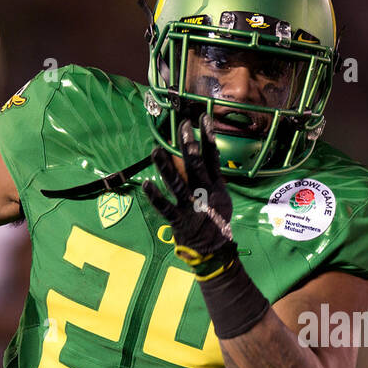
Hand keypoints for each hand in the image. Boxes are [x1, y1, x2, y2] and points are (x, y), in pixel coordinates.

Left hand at [142, 115, 236, 278]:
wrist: (215, 250)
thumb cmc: (215, 220)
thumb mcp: (222, 197)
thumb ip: (214, 177)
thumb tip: (209, 153)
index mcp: (215, 186)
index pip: (212, 156)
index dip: (208, 137)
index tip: (202, 117)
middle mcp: (204, 193)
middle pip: (196, 166)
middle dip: (188, 146)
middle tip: (182, 127)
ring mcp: (192, 206)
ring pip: (178, 183)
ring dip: (167, 168)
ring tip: (156, 151)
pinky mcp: (180, 220)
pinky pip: (166, 208)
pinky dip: (156, 197)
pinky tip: (146, 185)